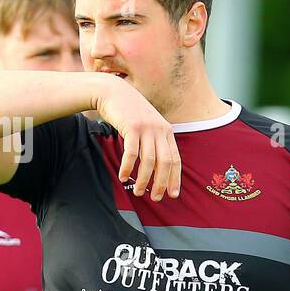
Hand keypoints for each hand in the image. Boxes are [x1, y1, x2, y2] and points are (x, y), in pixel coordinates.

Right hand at [91, 74, 180, 200]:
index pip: (175, 159)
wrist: (114, 92)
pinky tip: (123, 177)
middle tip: (155, 198)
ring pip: (149, 161)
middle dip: (161, 183)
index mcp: (167, 131)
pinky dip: (128, 167)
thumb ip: (154, 140)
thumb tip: (157, 165)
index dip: (175, 178)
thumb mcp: (148, 124)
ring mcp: (146, 128)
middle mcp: (160, 130)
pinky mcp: (132, 127)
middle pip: (165, 162)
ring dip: (143, 179)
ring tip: (137, 192)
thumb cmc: (129, 112)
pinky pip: (131, 153)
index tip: (172, 194)